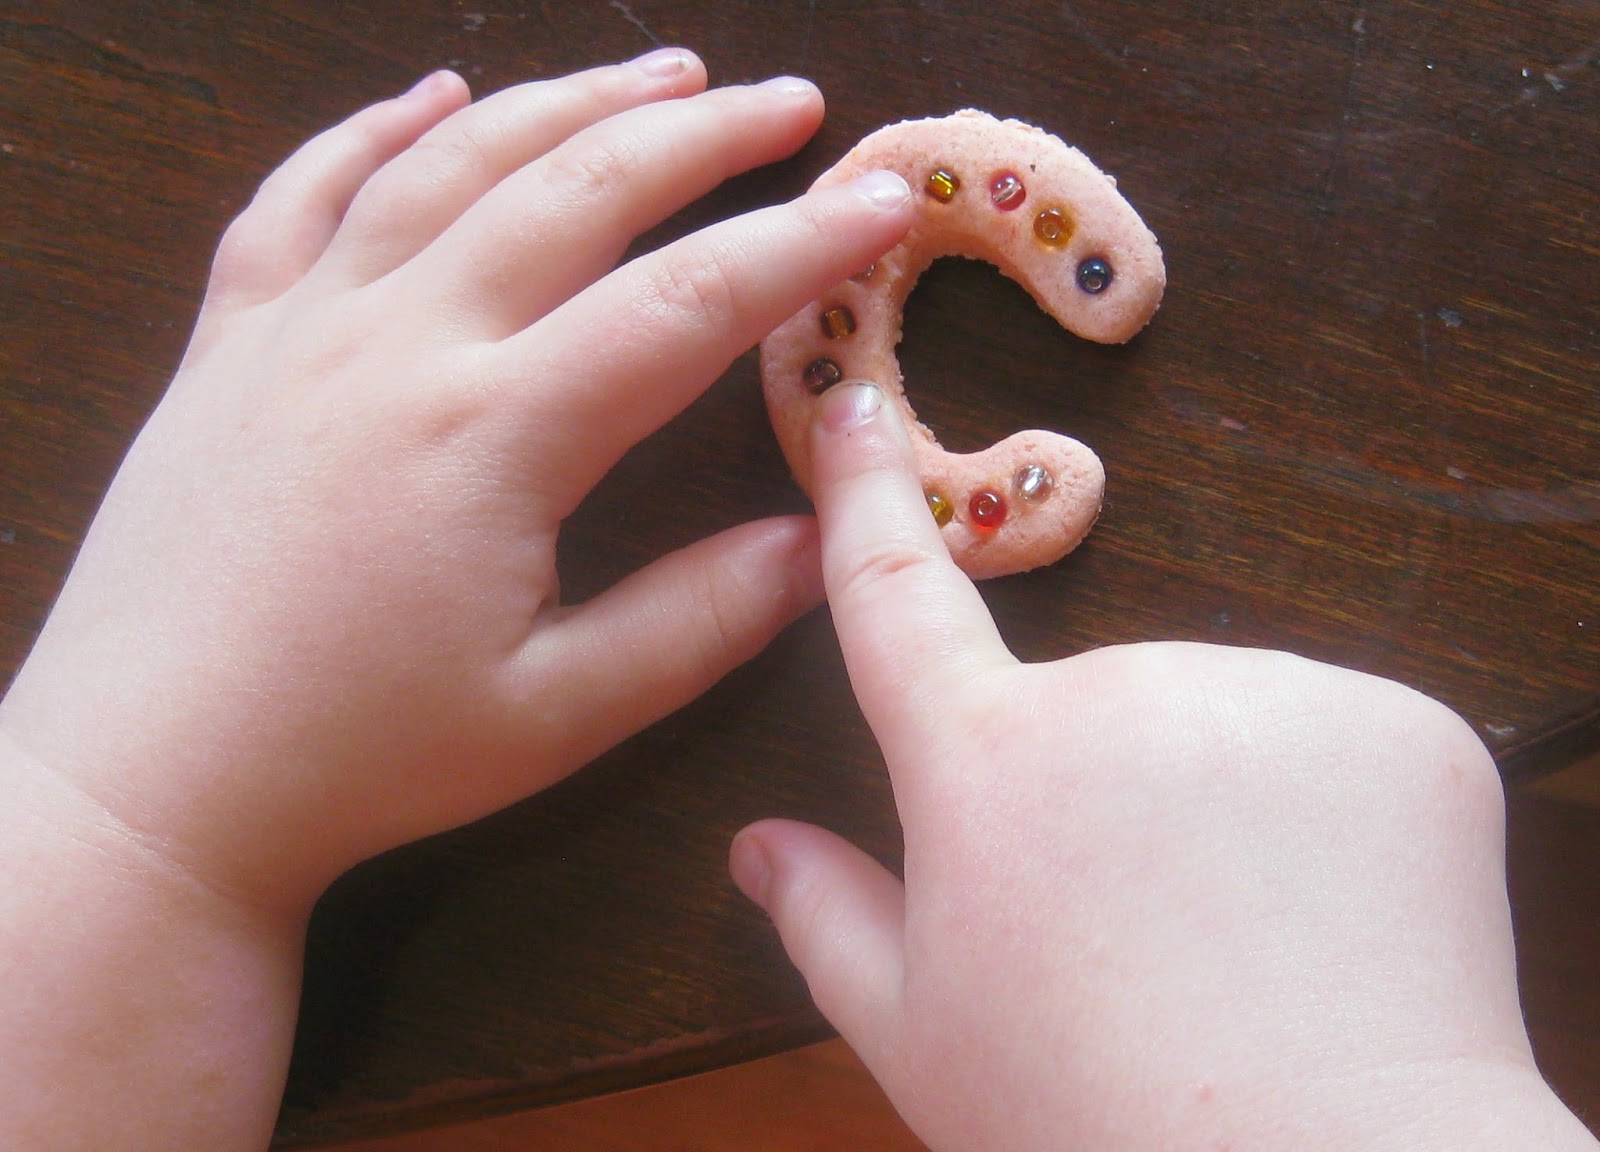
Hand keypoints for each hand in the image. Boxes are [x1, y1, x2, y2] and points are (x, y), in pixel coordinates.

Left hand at [0, 54, 914, 910]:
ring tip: (660, 72)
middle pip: (572, 188)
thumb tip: (826, 547)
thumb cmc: (358, 757)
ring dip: (565, 101)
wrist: (148, 779)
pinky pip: (300, 195)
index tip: (880, 200)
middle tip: (790, 102)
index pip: (681, 301)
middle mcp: (398, 345)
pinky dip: (373, 128)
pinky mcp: (229, 341)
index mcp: (493, 434)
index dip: (796, 242)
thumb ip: (699, 621)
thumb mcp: (553, 714)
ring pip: (448, 164)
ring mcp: (301, 327)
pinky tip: (434, 95)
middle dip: (700, 134)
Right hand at [732, 382, 1595, 1150]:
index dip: (864, 494)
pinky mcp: (1401, 724)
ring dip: (1211, 799)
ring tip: (1235, 936)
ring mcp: (1272, 695)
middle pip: (1085, 705)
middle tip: (1127, 926)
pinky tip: (1326, 917)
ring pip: (1212, 721)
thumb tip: (753, 844)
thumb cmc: (1092, 1120)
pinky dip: (1321, 811)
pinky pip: (1329, 741)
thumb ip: (825, 921)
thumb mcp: (920, 1038)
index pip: (896, 593)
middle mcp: (1122, 689)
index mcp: (987, 764)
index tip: (853, 404)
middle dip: (1093, 790)